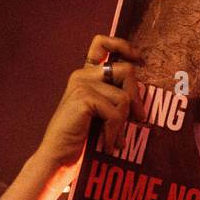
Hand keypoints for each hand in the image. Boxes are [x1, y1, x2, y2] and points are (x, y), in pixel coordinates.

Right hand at [34, 35, 146, 173]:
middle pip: (126, 71)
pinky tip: (109, 144)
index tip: (139, 60)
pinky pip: (115, 112)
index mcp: (86, 75)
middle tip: (140, 118)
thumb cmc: (82, 138)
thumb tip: (142, 96)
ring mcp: (81, 84)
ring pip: (124, 97)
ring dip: (124, 123)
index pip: (102, 43)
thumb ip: (115, 97)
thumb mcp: (101, 113)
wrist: (58, 157)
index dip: (123, 46)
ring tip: (116, 139)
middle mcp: (82, 75)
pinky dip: (115, 132)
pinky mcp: (83, 98)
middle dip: (137, 96)